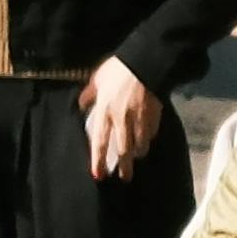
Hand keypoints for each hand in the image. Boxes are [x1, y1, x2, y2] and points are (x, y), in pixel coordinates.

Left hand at [78, 57, 168, 182]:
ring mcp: (140, 118)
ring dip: (138, 154)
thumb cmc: (117, 69)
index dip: (98, 161)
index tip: (98, 175)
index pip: (100, 142)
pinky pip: (152, 132)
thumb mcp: (97, 79)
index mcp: (105, 111)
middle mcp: (122, 119)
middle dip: (124, 167)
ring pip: (140, 144)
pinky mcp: (155, 114)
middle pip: (123, 149)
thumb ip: (90, 94)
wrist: (145, 61)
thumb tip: (81, 105)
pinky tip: (147, 141)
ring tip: (136, 159)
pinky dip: (149, 139)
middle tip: (124, 177)